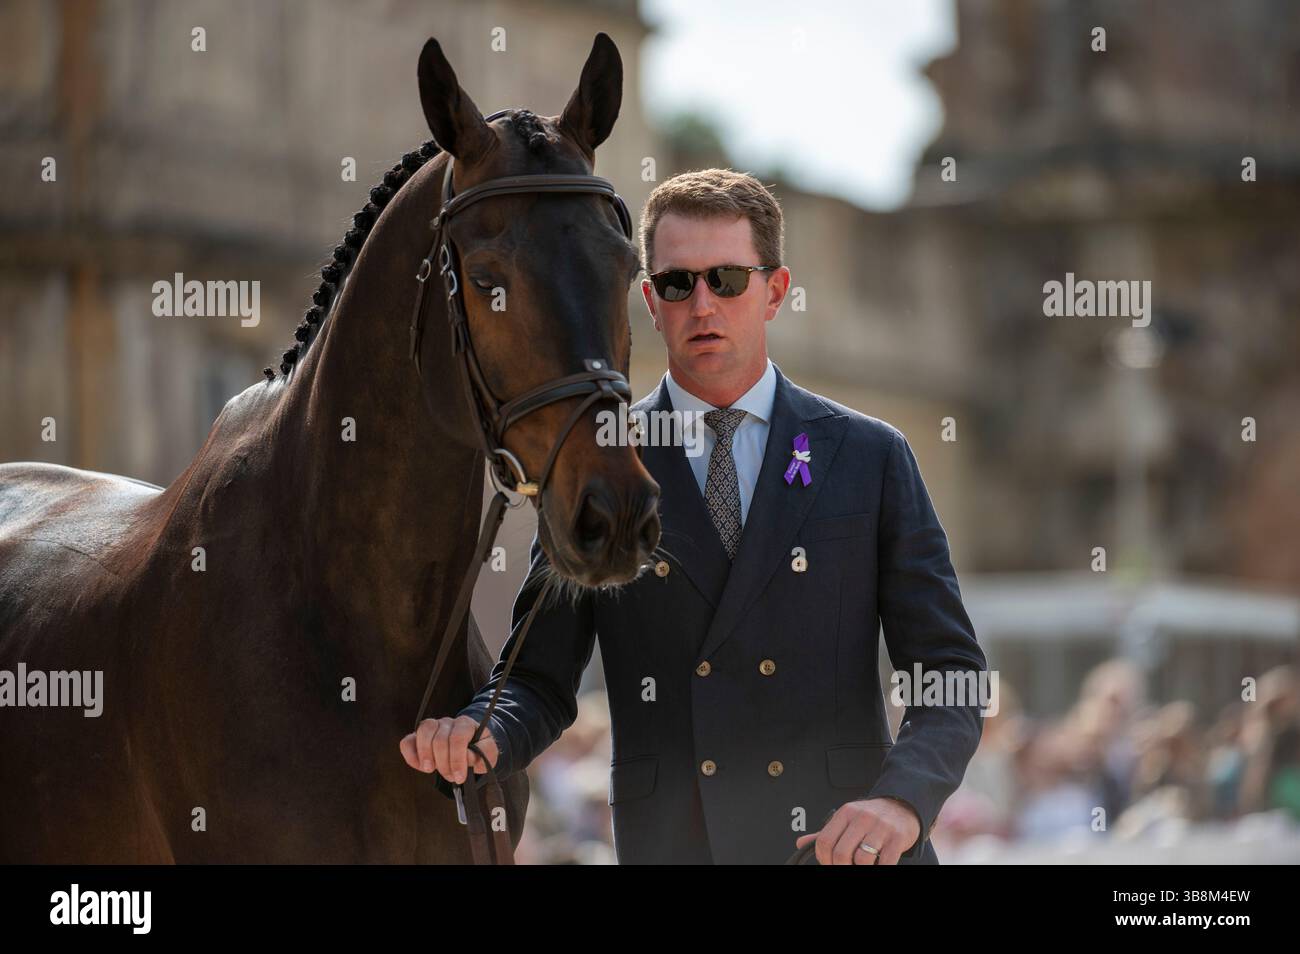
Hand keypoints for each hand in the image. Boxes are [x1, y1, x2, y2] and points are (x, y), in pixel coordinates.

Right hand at [399, 716, 498, 783]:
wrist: (470, 744)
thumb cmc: (479, 749)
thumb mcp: (488, 753)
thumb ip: (482, 754)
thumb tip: (467, 757)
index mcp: (466, 724)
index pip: (458, 738)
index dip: (457, 759)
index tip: (459, 777)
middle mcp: (448, 722)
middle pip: (440, 740)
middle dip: (444, 764)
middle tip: (451, 776)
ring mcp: (432, 727)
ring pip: (423, 732)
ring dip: (426, 756)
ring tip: (431, 770)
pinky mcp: (418, 736)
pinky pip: (407, 741)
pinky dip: (411, 755)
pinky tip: (419, 766)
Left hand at [794, 797, 920, 864]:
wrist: (902, 806)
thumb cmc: (871, 817)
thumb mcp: (846, 819)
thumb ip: (825, 833)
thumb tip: (800, 843)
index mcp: (845, 813)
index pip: (825, 841)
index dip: (823, 859)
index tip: (828, 865)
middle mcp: (862, 818)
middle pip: (841, 853)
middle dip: (840, 867)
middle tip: (844, 869)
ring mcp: (881, 827)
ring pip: (862, 859)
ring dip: (859, 869)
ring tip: (860, 867)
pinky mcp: (898, 837)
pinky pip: (885, 862)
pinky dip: (879, 869)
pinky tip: (876, 867)